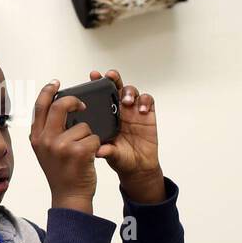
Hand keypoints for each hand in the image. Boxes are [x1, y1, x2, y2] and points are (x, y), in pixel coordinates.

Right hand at [29, 80, 98, 213]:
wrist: (69, 196)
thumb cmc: (61, 174)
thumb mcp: (44, 151)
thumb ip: (46, 130)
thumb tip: (55, 106)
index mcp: (37, 137)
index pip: (40, 106)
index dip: (48, 91)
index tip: (56, 83)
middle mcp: (46, 139)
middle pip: (61, 105)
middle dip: (75, 101)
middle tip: (82, 106)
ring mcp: (61, 145)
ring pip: (83, 125)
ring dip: (88, 136)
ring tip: (82, 152)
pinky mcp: (79, 151)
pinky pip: (94, 137)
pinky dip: (96, 146)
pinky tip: (89, 157)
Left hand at [89, 69, 163, 202]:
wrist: (138, 167)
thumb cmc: (121, 158)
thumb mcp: (110, 155)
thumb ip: (106, 151)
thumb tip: (98, 150)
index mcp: (106, 115)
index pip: (100, 95)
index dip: (97, 83)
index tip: (93, 75)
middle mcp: (119, 110)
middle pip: (116, 87)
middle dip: (113, 79)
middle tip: (110, 77)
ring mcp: (133, 111)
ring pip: (132, 91)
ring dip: (129, 92)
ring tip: (126, 101)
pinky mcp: (148, 114)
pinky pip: (148, 100)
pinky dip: (145, 101)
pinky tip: (141, 109)